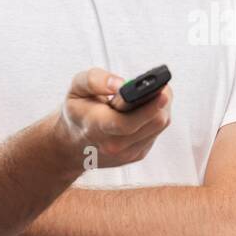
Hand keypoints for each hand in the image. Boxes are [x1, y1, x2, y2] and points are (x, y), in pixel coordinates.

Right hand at [54, 67, 172, 168]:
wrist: (73, 145)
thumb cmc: (78, 112)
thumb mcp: (76, 89)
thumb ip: (94, 80)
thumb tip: (121, 83)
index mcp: (95, 126)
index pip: (126, 122)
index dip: (148, 108)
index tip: (162, 94)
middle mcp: (112, 144)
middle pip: (152, 123)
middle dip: (160, 101)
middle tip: (159, 85)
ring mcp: (127, 153)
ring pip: (159, 126)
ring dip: (160, 108)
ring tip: (150, 95)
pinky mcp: (138, 155)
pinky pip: (156, 133)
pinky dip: (155, 118)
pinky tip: (145, 110)